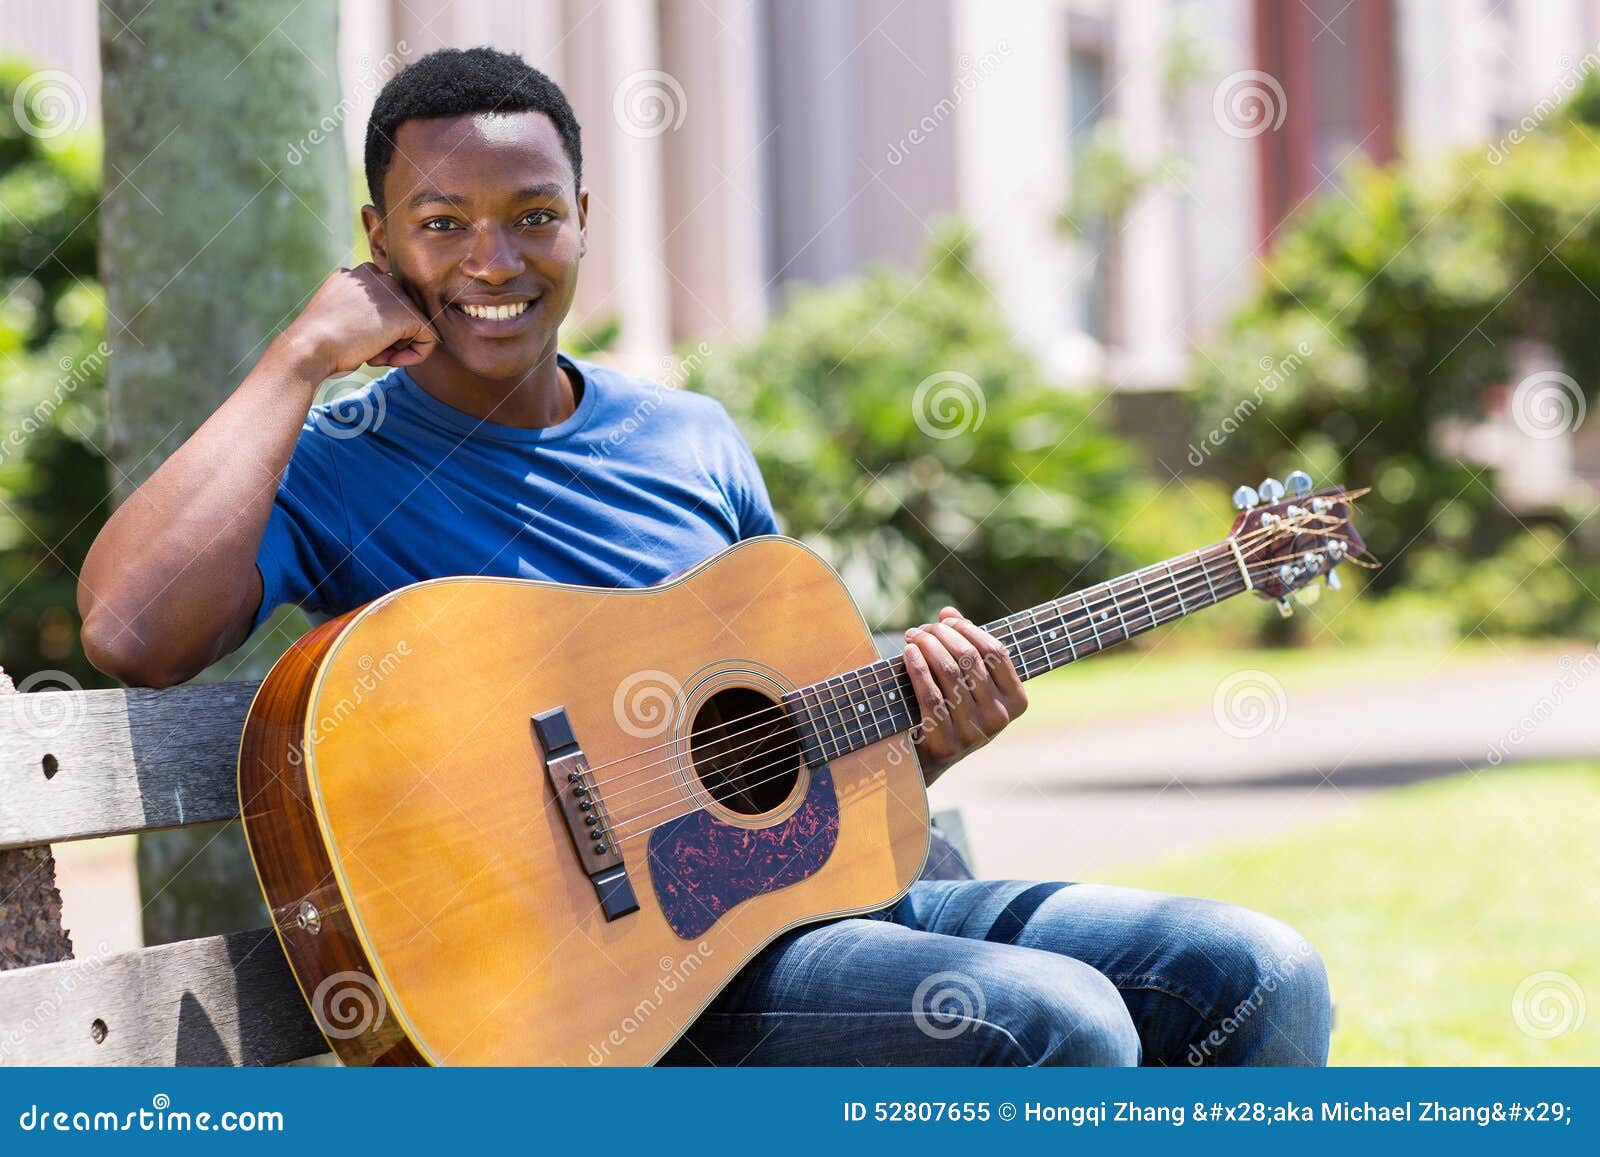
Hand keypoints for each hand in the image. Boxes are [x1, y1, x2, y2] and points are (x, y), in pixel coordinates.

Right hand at [281, 263, 440, 376]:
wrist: (309, 346)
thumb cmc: (317, 341)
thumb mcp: (339, 317)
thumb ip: (362, 313)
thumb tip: (385, 328)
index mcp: (355, 275)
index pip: (384, 303)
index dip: (377, 329)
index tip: (362, 344)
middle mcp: (374, 275)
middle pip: (400, 311)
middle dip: (390, 337)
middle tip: (370, 353)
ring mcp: (391, 290)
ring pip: (414, 323)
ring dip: (398, 346)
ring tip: (374, 356)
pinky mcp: (407, 311)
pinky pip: (429, 337)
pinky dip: (415, 355)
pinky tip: (389, 361)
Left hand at [902, 606, 1027, 782]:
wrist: (931, 758)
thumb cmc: (952, 709)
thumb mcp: (969, 681)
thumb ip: (964, 646)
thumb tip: (949, 613)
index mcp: (1017, 701)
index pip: (996, 652)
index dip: (968, 629)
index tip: (946, 620)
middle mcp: (1000, 718)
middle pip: (970, 658)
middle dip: (942, 635)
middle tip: (922, 629)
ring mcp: (975, 733)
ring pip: (949, 672)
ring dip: (927, 646)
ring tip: (913, 636)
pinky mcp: (947, 743)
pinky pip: (930, 694)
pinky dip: (917, 667)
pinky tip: (908, 652)